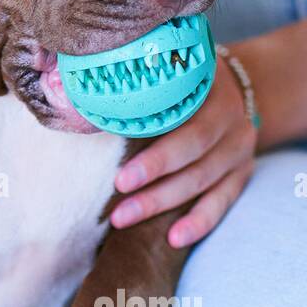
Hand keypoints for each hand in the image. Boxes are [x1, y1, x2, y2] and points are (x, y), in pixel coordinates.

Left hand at [109, 47, 258, 247]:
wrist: (234, 86)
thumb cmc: (177, 78)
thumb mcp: (164, 67)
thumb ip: (130, 78)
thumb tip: (63, 84)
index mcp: (209, 87)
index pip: (183, 123)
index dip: (154, 155)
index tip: (118, 178)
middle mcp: (231, 118)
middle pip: (194, 155)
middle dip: (153, 184)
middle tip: (116, 204)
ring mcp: (239, 148)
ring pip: (204, 181)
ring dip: (164, 203)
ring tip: (124, 220)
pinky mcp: (242, 171)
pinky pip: (223, 200)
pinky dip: (200, 221)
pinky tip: (174, 239)